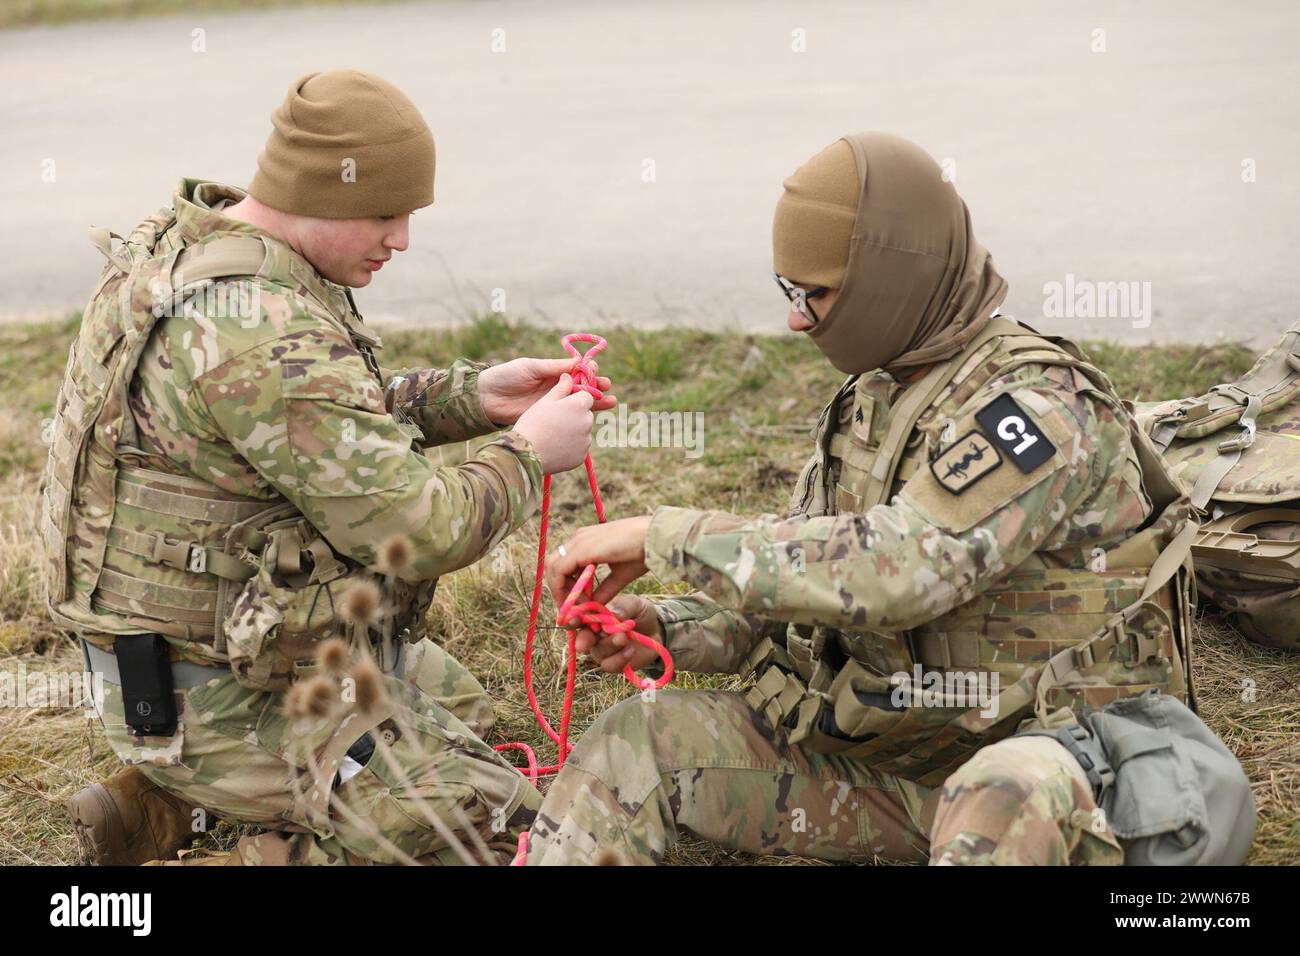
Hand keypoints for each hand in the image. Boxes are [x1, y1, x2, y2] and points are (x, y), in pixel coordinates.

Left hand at [478, 357, 614, 425]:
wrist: (486, 398)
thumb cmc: (506, 377)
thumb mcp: (531, 367)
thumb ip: (554, 368)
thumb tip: (579, 362)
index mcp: (553, 373)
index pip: (577, 371)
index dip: (588, 370)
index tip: (595, 369)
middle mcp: (556, 388)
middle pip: (583, 388)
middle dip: (597, 387)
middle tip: (607, 387)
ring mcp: (554, 404)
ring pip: (579, 403)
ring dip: (596, 403)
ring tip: (611, 402)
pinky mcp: (549, 418)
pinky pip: (568, 418)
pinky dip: (581, 417)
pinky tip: (592, 416)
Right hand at [513, 374, 595, 473]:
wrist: (526, 454)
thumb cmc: (532, 423)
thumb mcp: (544, 401)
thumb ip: (561, 388)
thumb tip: (569, 376)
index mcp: (579, 404)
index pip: (586, 396)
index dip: (575, 398)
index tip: (563, 404)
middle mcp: (587, 421)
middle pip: (585, 414)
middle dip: (575, 415)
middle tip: (555, 420)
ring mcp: (586, 440)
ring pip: (583, 431)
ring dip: (574, 431)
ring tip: (553, 434)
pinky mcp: (582, 456)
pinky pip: (579, 447)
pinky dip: (571, 446)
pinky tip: (555, 446)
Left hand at [547, 515, 652, 606]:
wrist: (656, 537)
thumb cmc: (643, 552)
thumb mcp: (620, 574)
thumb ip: (605, 590)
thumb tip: (593, 606)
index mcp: (587, 540)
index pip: (564, 564)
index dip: (566, 586)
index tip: (576, 605)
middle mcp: (579, 538)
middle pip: (554, 565)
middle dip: (559, 589)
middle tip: (571, 609)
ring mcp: (578, 541)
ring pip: (552, 567)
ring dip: (559, 590)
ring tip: (574, 608)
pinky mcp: (581, 549)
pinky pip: (559, 571)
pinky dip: (563, 588)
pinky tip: (577, 602)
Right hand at [574, 594, 663, 673]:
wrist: (657, 630)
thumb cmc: (640, 613)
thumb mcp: (634, 604)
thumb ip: (623, 608)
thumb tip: (613, 615)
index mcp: (593, 617)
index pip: (577, 620)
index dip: (573, 621)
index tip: (574, 620)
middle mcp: (594, 635)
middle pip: (582, 640)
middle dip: (585, 639)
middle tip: (597, 633)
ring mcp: (603, 651)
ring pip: (598, 652)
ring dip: (610, 645)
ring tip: (624, 637)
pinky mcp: (614, 664)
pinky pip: (610, 666)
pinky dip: (620, 658)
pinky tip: (630, 650)